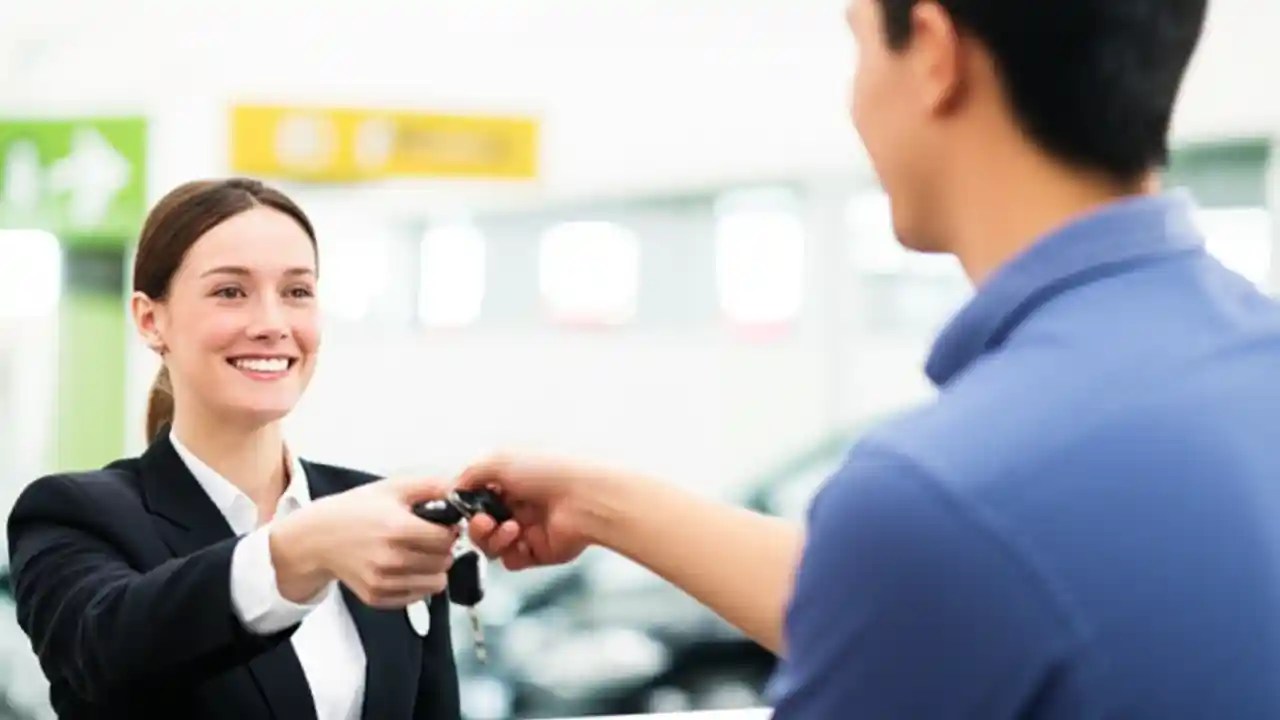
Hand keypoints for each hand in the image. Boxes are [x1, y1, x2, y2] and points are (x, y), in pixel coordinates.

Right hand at [271, 476, 459, 608]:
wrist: (319, 537)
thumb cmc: (357, 510)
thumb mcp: (393, 488)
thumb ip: (430, 486)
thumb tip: (459, 489)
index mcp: (396, 529)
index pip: (445, 539)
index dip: (450, 531)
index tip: (444, 526)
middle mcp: (390, 559)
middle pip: (443, 562)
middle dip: (444, 550)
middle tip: (432, 540)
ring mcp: (382, 582)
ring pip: (435, 584)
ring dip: (435, 569)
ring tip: (421, 554)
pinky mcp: (376, 597)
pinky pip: (417, 597)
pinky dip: (418, 583)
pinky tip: (407, 567)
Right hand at [455, 454, 625, 571]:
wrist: (586, 497)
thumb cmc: (549, 471)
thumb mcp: (500, 460)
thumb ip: (470, 474)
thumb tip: (451, 490)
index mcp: (510, 481)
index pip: (475, 500)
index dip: (465, 506)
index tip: (461, 507)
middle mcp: (518, 505)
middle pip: (479, 526)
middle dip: (476, 526)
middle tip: (484, 522)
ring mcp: (528, 530)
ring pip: (491, 546)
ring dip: (492, 539)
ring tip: (511, 528)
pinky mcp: (539, 551)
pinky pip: (511, 560)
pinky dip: (510, 553)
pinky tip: (520, 540)